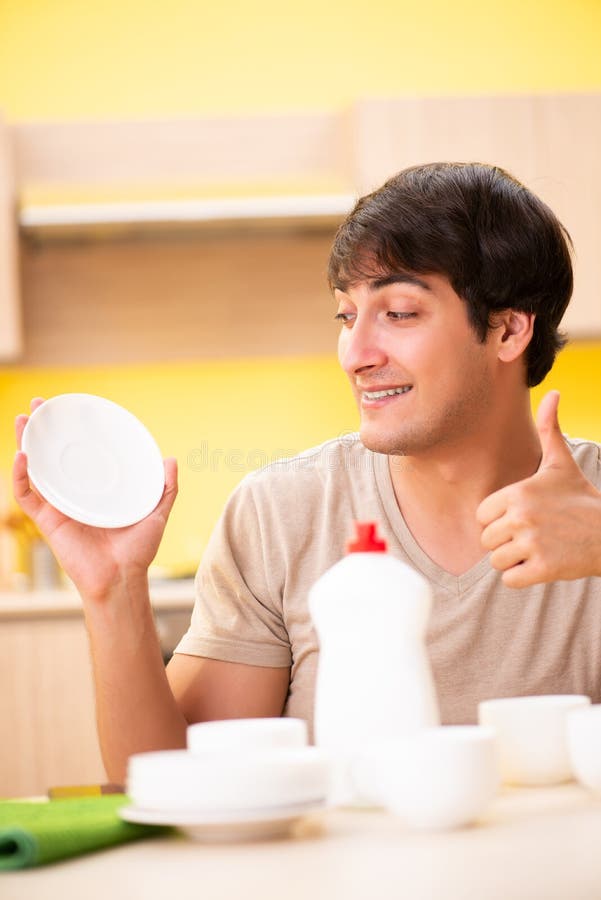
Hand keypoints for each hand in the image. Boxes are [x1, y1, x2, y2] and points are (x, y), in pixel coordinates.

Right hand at [13, 398, 177, 601]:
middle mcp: (74, 495)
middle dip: (42, 430)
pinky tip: (23, 456)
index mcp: (96, 491)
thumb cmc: (138, 552)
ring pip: (34, 469)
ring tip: (22, 418)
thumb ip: (166, 488)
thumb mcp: (157, 513)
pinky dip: (19, 477)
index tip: (71, 410)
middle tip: (39, 404)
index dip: (73, 433)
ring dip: (24, 443)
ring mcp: (59, 506)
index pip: (81, 456)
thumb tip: (170, 459)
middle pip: (52, 456)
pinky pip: (27, 496)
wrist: (123, 579)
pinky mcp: (47, 520)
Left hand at [477, 391, 600, 587]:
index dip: (498, 520)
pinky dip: (523, 577)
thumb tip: (553, 392)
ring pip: (497, 561)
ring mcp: (532, 544)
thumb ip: (549, 428)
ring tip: (540, 548)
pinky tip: (543, 564)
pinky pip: (510, 580)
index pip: (482, 516)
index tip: (523, 518)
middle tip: (535, 535)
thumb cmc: (580, 498)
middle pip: (487, 540)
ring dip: (515, 560)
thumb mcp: (561, 463)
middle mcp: (521, 517)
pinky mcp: (542, 569)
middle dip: (507, 542)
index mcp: (517, 493)